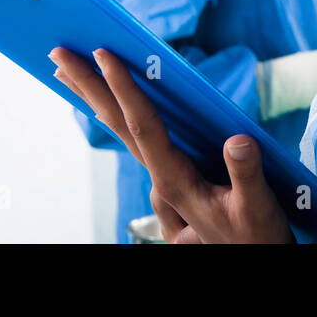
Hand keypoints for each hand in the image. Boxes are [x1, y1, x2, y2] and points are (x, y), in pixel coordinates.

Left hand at [50, 46, 292, 242]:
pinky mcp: (174, 183)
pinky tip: (116, 110)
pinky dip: (120, 120)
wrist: (253, 262)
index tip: (105, 55)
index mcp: (178, 182)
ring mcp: (164, 182)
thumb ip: (246, 174)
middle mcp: (162, 180)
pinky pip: (140, 143)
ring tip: (72, 74)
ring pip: (123, 133)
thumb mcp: (258, 207)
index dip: (124, 88)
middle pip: (117, 125)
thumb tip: (237, 140)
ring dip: (95, 101)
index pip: (144, 126)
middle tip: (58, 54)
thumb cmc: (256, 237)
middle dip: (88, 87)